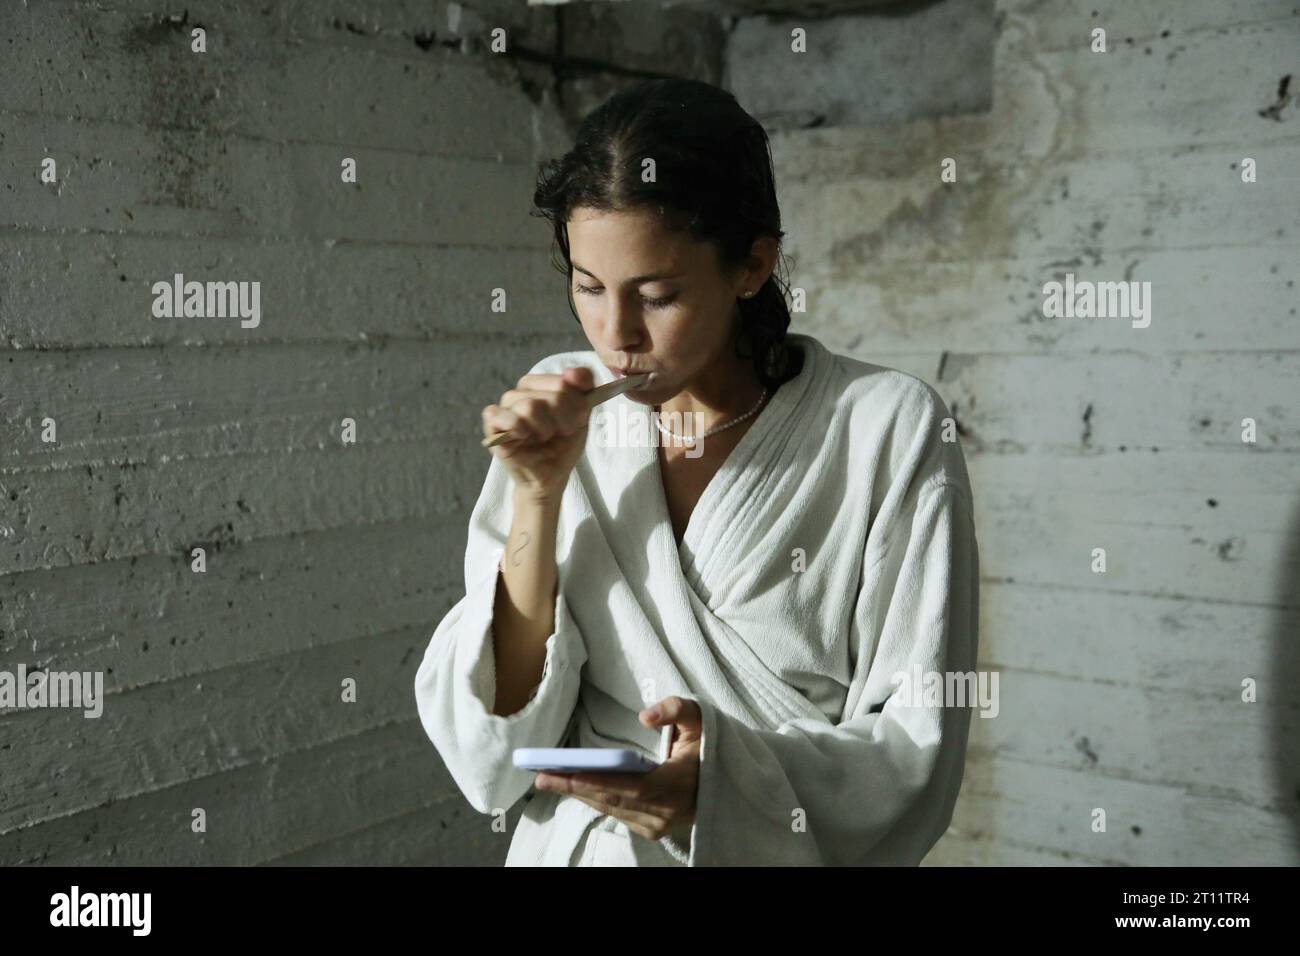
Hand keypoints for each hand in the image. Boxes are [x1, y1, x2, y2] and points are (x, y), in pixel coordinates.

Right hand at [483, 367, 594, 500]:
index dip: (577, 405)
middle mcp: (522, 392)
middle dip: (564, 420)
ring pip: (530, 406)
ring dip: (545, 428)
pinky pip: (498, 415)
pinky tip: (523, 436)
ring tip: (544, 438)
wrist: (552, 474)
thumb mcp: (582, 413)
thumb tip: (571, 372)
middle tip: (561, 433)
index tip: (578, 421)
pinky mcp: (492, 425)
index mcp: (542, 384)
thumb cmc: (564, 443)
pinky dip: (515, 426)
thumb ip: (584, 385)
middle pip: (552, 395)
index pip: (564, 382)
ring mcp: (506, 407)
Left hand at [534, 696, 702, 842]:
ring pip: (611, 810)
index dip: (597, 782)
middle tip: (541, 775)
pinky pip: (617, 814)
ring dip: (579, 795)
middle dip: (574, 787)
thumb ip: (676, 709)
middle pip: (612, 800)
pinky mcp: (652, 830)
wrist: (729, 787)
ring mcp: (658, 825)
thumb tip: (645, 715)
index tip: (567, 773)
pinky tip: (573, 788)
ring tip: (548, 780)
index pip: (629, 787)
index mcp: (676, 786)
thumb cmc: (708, 749)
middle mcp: (665, 812)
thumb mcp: (700, 721)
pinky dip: (594, 800)